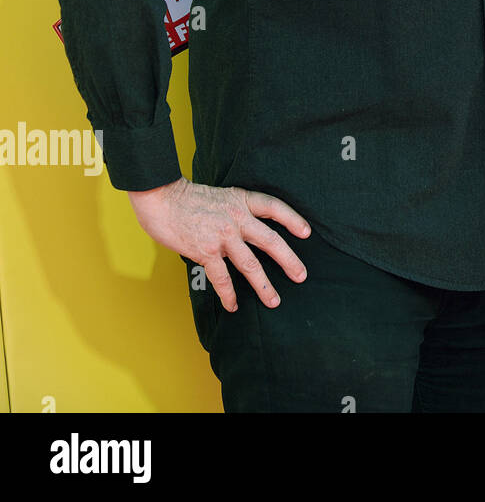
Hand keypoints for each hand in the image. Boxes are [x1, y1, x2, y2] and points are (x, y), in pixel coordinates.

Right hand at [127, 177, 310, 312]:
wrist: (161, 198)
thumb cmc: (188, 197)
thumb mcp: (222, 196)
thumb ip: (236, 211)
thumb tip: (246, 233)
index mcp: (242, 201)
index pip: (275, 207)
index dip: (293, 219)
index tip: (306, 233)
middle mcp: (237, 218)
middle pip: (271, 240)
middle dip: (289, 260)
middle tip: (301, 275)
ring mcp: (223, 235)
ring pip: (251, 264)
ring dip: (264, 285)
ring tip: (274, 300)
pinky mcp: (206, 251)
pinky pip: (222, 278)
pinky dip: (229, 294)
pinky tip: (233, 306)